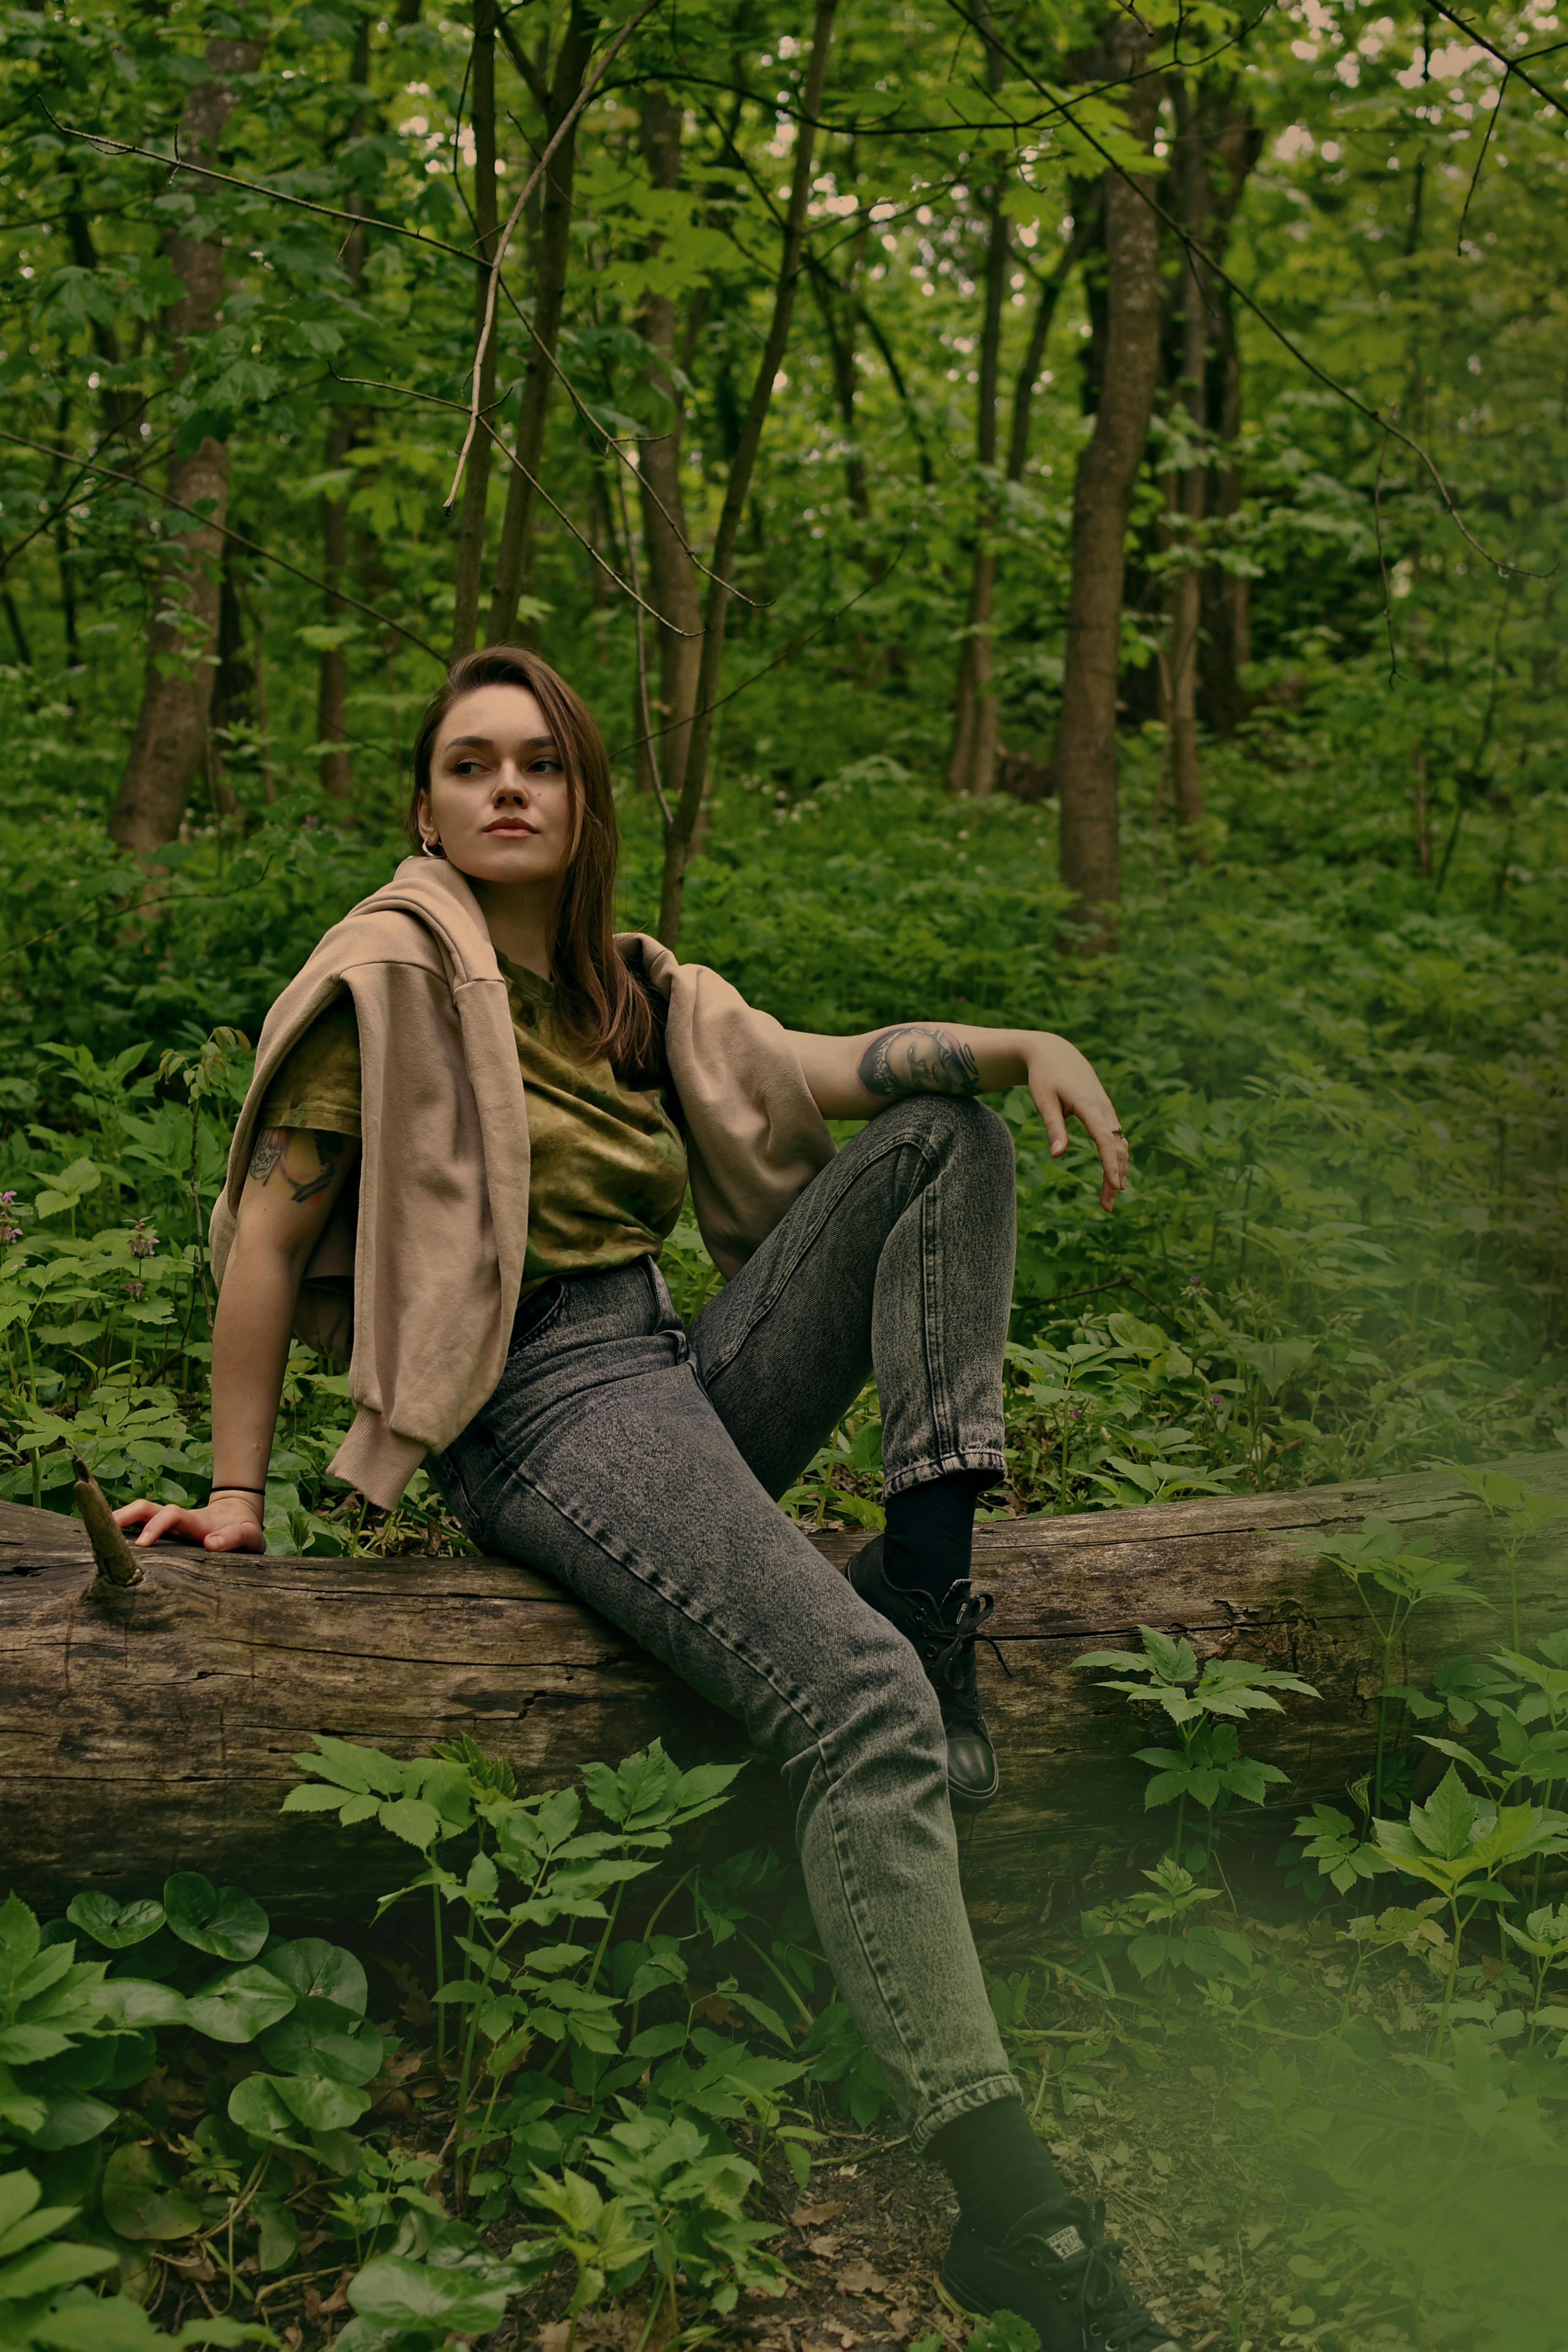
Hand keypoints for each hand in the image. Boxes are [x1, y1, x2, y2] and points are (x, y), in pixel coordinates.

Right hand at [112, 1491, 265, 1552]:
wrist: (240, 1518)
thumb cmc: (244, 1532)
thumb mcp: (249, 1536)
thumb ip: (235, 1538)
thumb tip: (210, 1543)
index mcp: (196, 1522)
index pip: (171, 1515)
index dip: (156, 1525)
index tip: (142, 1543)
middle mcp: (177, 1521)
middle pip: (147, 1509)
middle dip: (126, 1516)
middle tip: (104, 1531)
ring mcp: (169, 1526)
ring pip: (139, 1516)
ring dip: (118, 1521)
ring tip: (95, 1534)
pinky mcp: (165, 1533)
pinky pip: (139, 1527)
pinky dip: (120, 1531)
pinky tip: (102, 1542)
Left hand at [1024, 1033, 1128, 1212]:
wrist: (1054, 1051)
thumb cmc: (1044, 1075)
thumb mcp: (1044, 1100)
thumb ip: (1053, 1127)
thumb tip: (1057, 1155)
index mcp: (1089, 1104)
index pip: (1105, 1140)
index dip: (1110, 1164)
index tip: (1115, 1187)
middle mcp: (1104, 1108)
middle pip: (1116, 1147)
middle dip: (1114, 1176)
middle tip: (1106, 1207)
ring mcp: (1107, 1109)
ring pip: (1119, 1144)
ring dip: (1117, 1170)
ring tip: (1109, 1198)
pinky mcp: (1105, 1111)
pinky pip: (1116, 1137)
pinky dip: (1116, 1157)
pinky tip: (1114, 1175)